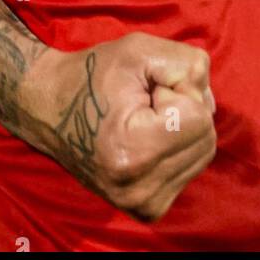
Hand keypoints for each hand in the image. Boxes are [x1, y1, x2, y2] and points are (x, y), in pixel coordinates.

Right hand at [26, 32, 216, 221]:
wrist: (50, 110)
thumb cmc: (94, 75)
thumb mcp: (140, 50)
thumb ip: (188, 65)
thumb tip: (209, 101)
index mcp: (133, 152)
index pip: (199, 117)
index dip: (176, 90)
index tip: (143, 90)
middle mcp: (139, 189)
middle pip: (206, 137)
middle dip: (183, 109)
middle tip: (144, 103)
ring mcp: (142, 204)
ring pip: (203, 153)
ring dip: (182, 128)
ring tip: (144, 119)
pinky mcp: (147, 209)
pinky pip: (190, 169)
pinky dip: (177, 147)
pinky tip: (148, 138)